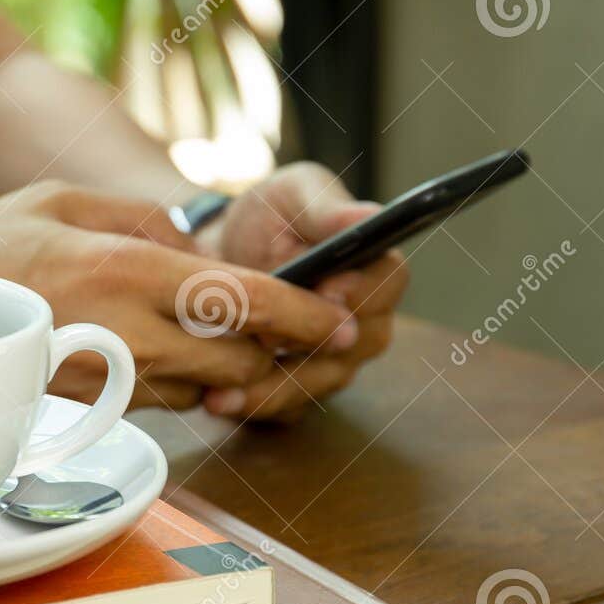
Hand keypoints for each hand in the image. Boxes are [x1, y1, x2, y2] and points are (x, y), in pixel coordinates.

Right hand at [0, 181, 358, 412]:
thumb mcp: (57, 201)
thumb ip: (136, 218)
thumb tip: (192, 241)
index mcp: (125, 273)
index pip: (241, 300)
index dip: (301, 315)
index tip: (341, 321)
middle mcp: (124, 335)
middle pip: (238, 359)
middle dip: (280, 351)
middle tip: (314, 336)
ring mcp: (107, 381)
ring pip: (206, 387)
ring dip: (236, 371)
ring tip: (258, 345)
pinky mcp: (88, 409)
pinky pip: (162, 400)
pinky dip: (188, 382)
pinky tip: (183, 358)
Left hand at [194, 162, 408, 420]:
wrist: (222, 254)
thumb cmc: (271, 217)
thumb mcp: (295, 196)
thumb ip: (327, 210)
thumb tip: (370, 217)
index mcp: (376, 270)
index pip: (385, 285)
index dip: (358, 290)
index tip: (326, 289)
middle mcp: (364, 323)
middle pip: (353, 346)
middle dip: (309, 348)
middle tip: (264, 344)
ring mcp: (334, 361)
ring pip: (316, 383)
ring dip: (272, 390)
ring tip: (226, 391)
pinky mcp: (300, 388)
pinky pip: (285, 408)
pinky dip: (251, 406)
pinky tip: (217, 401)